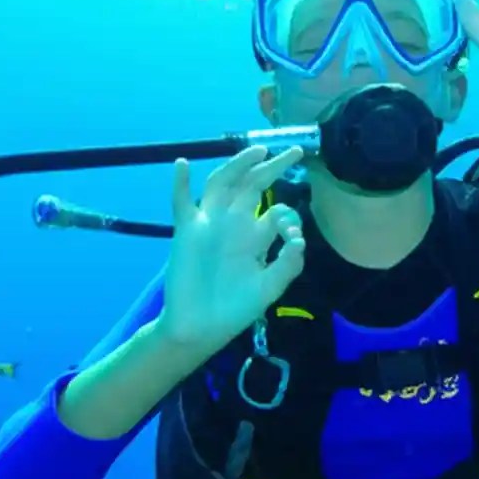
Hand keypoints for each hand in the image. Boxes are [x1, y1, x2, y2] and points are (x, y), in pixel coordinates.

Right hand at [154, 146, 305, 359]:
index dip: (289, 214)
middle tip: (295, 150)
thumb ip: (287, 265)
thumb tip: (299, 239)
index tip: (292, 232)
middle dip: (274, 167)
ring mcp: (210, 224)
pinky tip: (182, 164)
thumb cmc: (235, 309)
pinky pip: (181, 203)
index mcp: (257, 238)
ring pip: (223, 184)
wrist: (200, 328)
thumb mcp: (269, 289)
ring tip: (257, 149)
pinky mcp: (187, 231)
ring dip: (238, 165)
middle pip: (254, 186)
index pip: (277, 211)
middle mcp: (235, 224)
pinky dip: (179, 183)